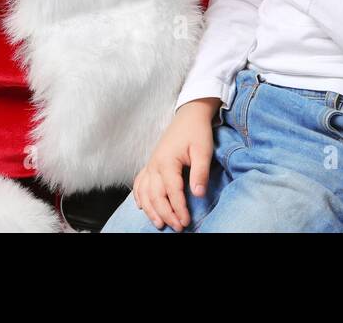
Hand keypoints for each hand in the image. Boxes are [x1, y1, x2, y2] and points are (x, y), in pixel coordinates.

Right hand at [130, 99, 217, 230]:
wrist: (189, 115)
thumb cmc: (197, 132)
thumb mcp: (203, 150)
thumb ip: (200, 172)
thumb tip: (198, 194)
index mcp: (167, 161)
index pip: (172, 191)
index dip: (179, 209)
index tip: (186, 222)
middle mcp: (155, 164)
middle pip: (155, 195)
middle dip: (165, 213)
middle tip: (177, 227)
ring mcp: (151, 164)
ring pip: (144, 192)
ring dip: (151, 209)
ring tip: (159, 223)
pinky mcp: (151, 163)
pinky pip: (139, 182)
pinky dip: (139, 196)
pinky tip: (142, 206)